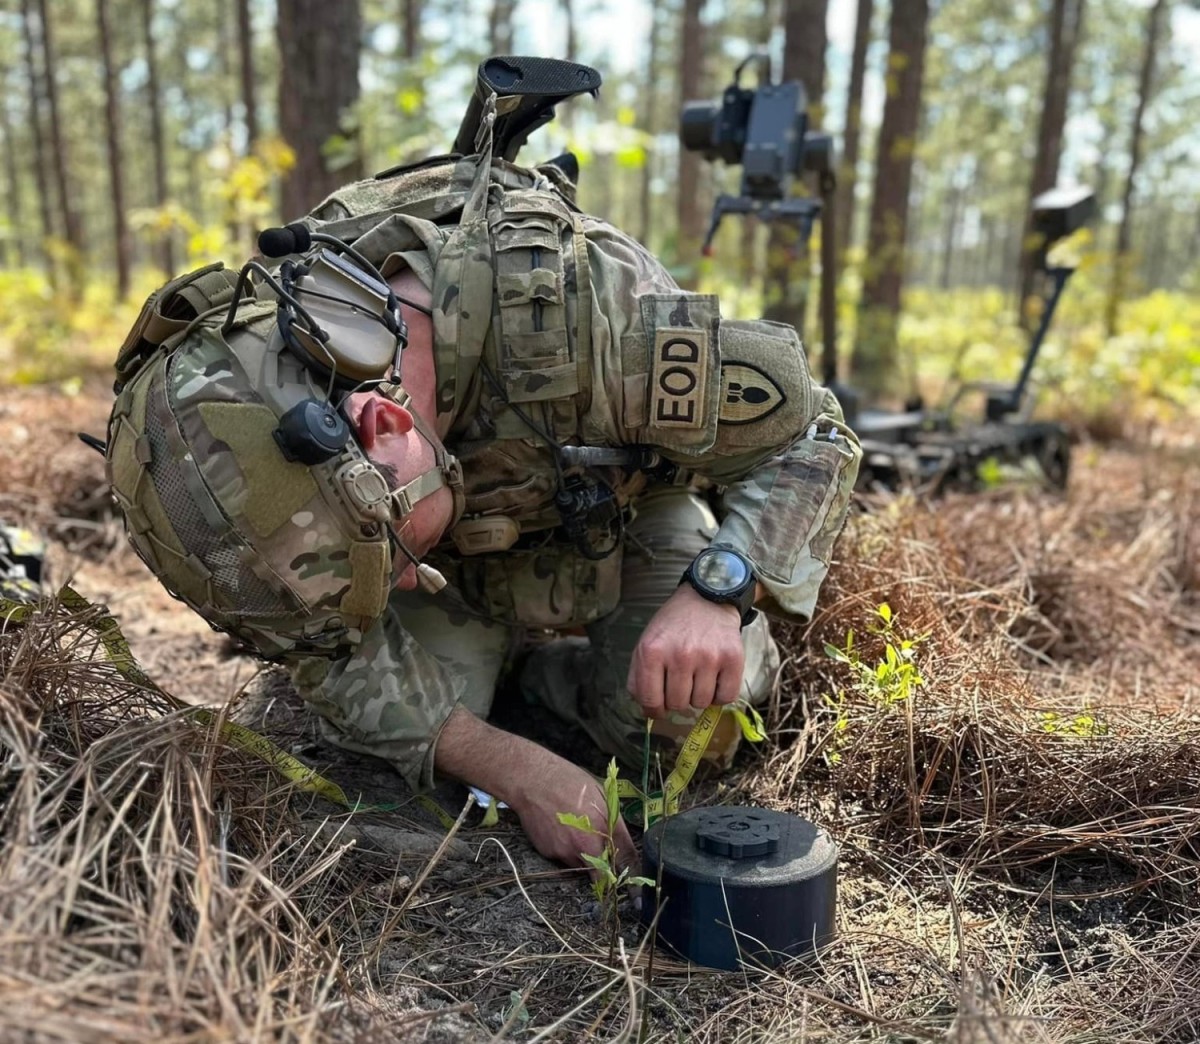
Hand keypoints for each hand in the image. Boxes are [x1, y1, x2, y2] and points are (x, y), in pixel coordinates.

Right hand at [434, 708, 635, 872]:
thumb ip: (614, 824)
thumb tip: (625, 847)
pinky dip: (564, 848)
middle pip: (602, 871)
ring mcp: (566, 852)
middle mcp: (587, 845)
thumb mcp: (601, 795)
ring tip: (573, 827)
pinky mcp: (549, 854)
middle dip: (604, 869)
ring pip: (581, 864)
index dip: (633, 880)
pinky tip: (557, 828)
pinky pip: (563, 858)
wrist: (532, 780)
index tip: (637, 898)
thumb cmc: (569, 781)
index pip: (626, 861)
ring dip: (583, 854)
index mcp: (605, 827)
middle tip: (598, 854)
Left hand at [627, 584, 744, 718]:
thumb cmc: (674, 625)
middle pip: (678, 704)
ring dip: (699, 695)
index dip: (654, 710)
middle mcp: (680, 655)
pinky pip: (726, 697)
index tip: (659, 709)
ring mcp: (708, 657)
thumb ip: (639, 677)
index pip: (650, 700)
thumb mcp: (646, 643)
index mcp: (652, 652)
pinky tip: (715, 678)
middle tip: (681, 681)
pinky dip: (720, 694)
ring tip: (698, 674)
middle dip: (678, 698)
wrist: (707, 599)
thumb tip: (647, 709)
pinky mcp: (732, 659)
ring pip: (701, 703)